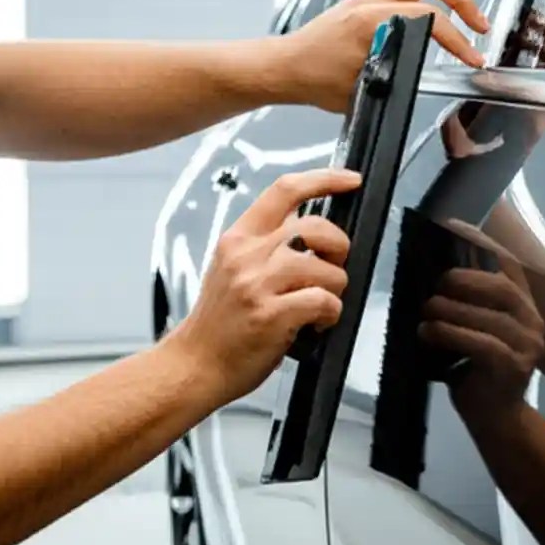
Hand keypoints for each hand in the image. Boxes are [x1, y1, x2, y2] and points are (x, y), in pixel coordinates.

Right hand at [164, 167, 360, 404]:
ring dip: (335, 289)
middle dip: (339, 247)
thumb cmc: (218, 324)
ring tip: (320, 306)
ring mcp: (258, 285)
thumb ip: (265, 245)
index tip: (350, 180)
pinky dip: (330, 314)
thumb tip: (309, 227)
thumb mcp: (231, 269)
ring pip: (326, 269)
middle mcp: (247, 255)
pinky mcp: (271, 315)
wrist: (193, 365)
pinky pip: (324, 302)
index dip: (325, 179)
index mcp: (239, 239)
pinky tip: (316, 323)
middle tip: (333, 269)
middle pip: (316, 226)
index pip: (285, 190)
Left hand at [284, 0, 489, 111]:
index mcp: (371, 21)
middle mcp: (370, 1)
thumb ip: (395, 78)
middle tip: (479, 24)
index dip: (457, 41)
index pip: (428, 21)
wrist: (288, 68)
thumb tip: (423, 75)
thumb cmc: (315, 79)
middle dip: (461, 1)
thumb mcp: (362, 89)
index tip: (472, 58)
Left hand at [418, 221, 544, 420]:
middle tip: (436, 283)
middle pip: (503, 288)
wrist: (495, 418)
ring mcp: (528, 345)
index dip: (484, 245)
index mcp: (524, 307)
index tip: (456, 227)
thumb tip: (432, 274)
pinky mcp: (514, 367)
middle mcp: (533, 322)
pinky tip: (429, 332)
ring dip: (452, 310)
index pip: (509, 267)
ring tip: (426, 310)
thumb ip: (465, 304)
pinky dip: (452, 334)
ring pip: (490, 316)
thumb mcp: (473, 330)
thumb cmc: (477, 370)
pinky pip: (482, 343)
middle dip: (466, 280)